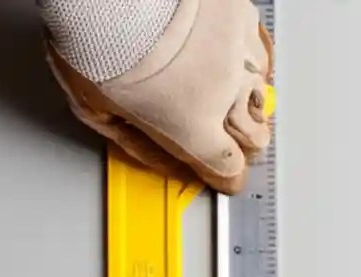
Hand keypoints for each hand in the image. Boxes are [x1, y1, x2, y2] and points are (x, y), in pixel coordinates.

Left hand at [44, 0, 274, 193]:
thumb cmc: (98, 44)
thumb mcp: (99, 112)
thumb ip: (137, 144)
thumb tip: (161, 163)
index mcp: (192, 127)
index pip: (228, 167)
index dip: (227, 176)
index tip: (225, 175)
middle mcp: (225, 93)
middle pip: (255, 134)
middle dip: (244, 142)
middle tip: (231, 137)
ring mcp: (238, 53)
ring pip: (261, 90)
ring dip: (248, 98)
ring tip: (229, 93)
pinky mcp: (241, 16)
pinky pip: (259, 47)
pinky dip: (249, 58)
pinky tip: (234, 56)